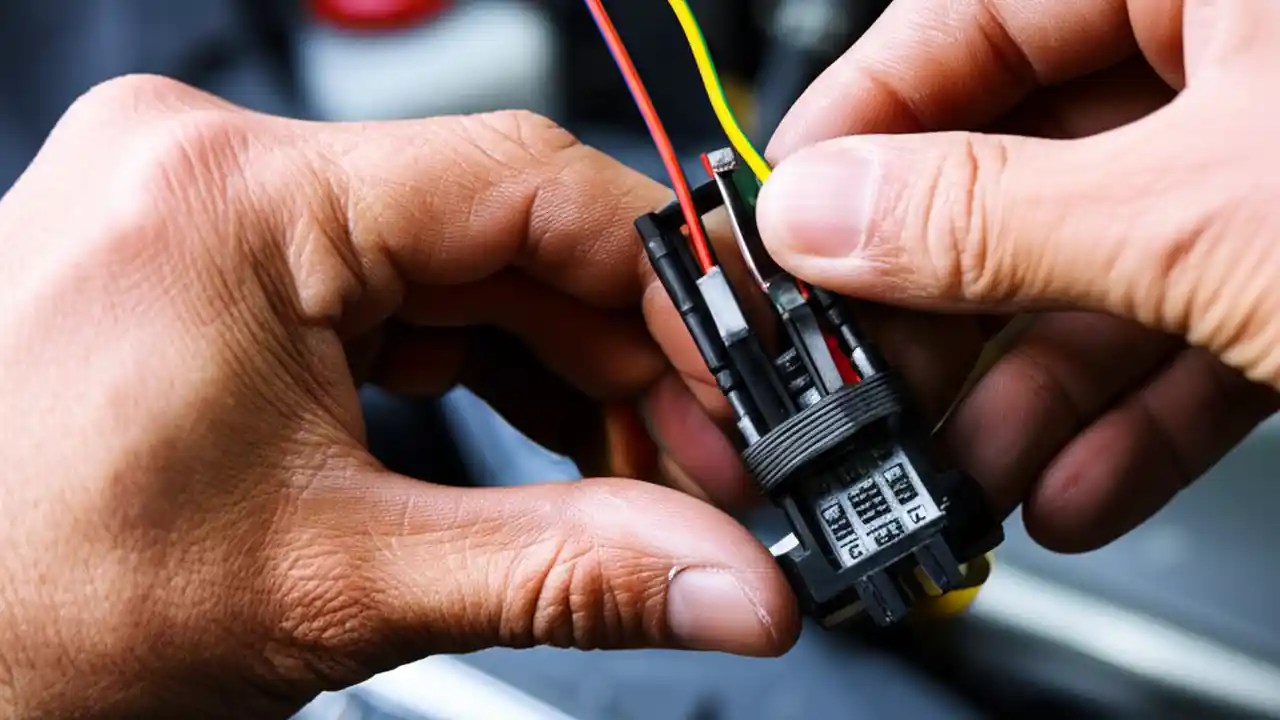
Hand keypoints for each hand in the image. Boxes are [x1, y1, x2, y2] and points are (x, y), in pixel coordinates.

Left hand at [0, 76, 795, 718]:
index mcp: (229, 202)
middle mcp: (207, 175)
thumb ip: (565, 574)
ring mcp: (201, 217)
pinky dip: (473, 378)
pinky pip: (385, 298)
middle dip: (619, 365)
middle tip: (700, 478)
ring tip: (626, 488)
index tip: (736, 384)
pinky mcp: (207, 272)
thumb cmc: (22, 618)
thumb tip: (728, 585)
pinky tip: (532, 451)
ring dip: (556, 379)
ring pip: (450, 272)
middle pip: (498, 234)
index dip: (664, 292)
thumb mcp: (332, 588)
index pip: (526, 184)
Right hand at [757, 1, 1279, 552]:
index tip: (790, 233)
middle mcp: (1235, 53)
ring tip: (964, 470)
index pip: (970, 19)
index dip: (862, 129)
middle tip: (871, 382)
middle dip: (947, 308)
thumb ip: (992, 217)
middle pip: (1026, 165)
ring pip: (1105, 269)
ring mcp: (1273, 167)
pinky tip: (1079, 488)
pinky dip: (1134, 421)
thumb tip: (820, 216)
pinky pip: (1198, 331)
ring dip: (1026, 394)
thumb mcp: (1205, 217)